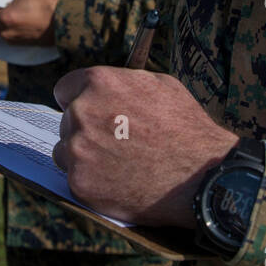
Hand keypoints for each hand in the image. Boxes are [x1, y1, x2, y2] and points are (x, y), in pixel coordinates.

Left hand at [0, 0, 56, 45]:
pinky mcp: (16, 44)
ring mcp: (9, 39)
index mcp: (4, 16)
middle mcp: (3, 30)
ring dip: (1, 16)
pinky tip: (20, 16)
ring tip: (14, 7)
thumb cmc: (46, 5)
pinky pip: (6, 31)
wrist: (62, 25)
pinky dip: (8, 23)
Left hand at [50, 66, 238, 227]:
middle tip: (115, 143)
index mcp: (98, 83)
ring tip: (119, 163)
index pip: (65, 89)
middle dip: (86, 130)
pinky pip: (74, 178)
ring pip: (66, 151)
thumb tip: (106, 87)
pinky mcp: (80, 182)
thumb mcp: (159, 85)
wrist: (200, 174)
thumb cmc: (186, 127)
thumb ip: (123, 83)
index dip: (79, 101)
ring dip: (84, 156)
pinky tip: (118, 181)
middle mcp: (82, 112)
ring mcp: (78, 149)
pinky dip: (92, 181)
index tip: (90, 114)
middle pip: (67, 121)